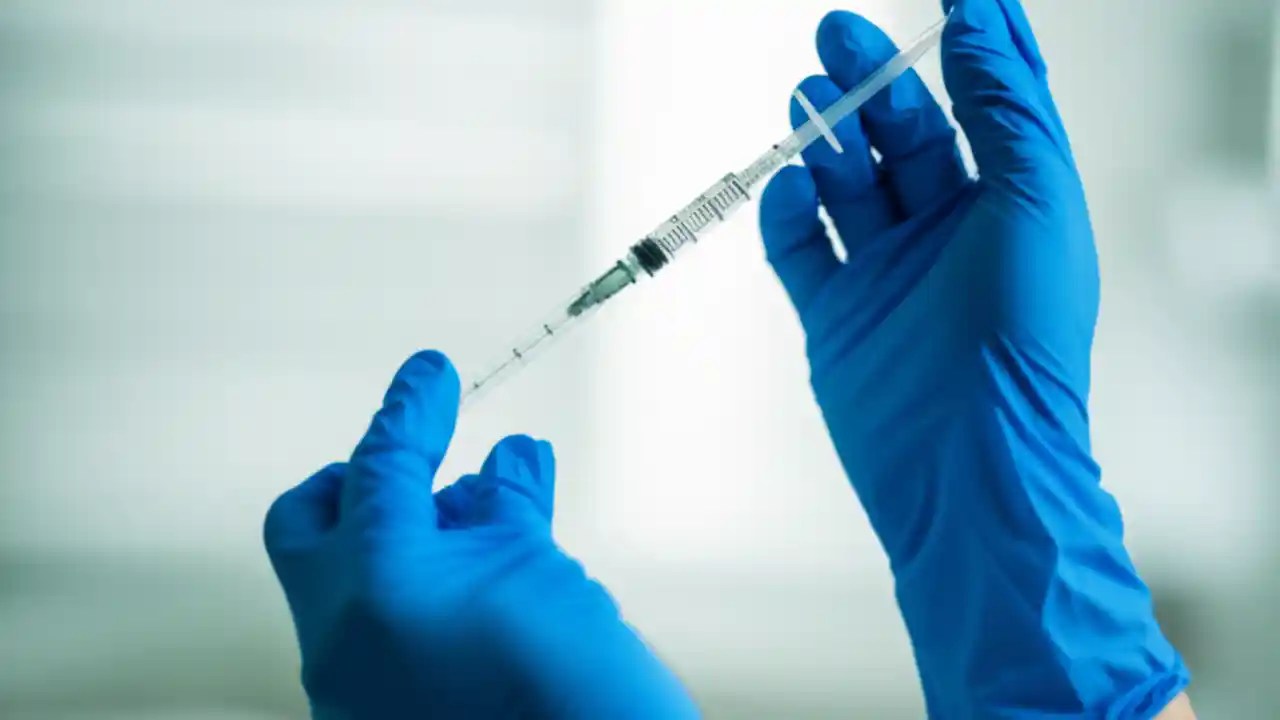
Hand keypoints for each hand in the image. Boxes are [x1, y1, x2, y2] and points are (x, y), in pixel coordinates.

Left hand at [264, 351, 697, 718]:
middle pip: (308, 523)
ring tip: (480, 512)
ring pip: (346, 576)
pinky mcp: (378, 712)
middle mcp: (341, 636)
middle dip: (359, 476)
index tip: (428, 374)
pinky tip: (482, 570)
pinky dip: (420, 588)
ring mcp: (353, 681)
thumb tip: (506, 461)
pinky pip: (376, 628)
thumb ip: (508, 504)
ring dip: (408, 531)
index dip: (411, 407)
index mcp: (376, 582)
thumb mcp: (539, 568)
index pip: (381, 464)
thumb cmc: (574, 691)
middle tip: (411, 454)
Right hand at [759, 3, 1188, 715]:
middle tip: (835, 36)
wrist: (966, 459)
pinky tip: (790, 186)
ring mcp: (886, 275)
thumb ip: (1005, 102)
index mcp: (1007, 205)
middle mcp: (946, 234)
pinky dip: (788, 211)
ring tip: (807, 97)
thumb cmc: (1021, 337)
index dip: (961, 49)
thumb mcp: (1034, 196)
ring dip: (825, 136)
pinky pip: (800, 248)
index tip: (935, 1)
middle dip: (868, 82)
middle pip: (901, 135)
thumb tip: (982, 15)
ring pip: (845, 183)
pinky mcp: (834, 316)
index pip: (981, 106)